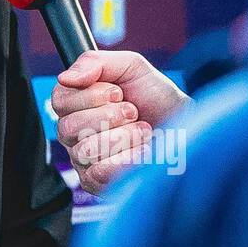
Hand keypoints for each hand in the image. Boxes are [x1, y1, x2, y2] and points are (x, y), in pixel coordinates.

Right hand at [52, 50, 189, 195]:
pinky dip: (127, 159)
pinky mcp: (99, 184)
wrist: (188, 127)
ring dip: (123, 136)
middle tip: (133, 112)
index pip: (59, 100)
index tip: (117, 92)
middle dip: (109, 116)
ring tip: (143, 131)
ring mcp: (84, 161)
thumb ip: (94, 62)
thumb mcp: (130, 67)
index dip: (90, 95)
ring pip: (84, 150)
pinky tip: (142, 151)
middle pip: (68, 127)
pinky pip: (99, 173)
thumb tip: (65, 78)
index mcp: (76, 105)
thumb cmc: (157, 99)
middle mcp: (75, 134)